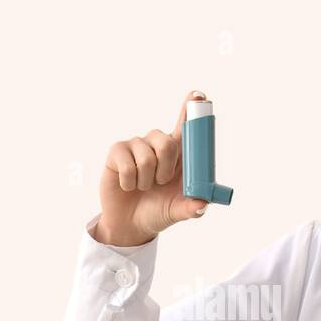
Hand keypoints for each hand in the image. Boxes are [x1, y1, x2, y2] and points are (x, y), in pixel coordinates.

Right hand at [95, 89, 214, 246]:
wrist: (130, 224)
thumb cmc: (157, 212)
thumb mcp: (177, 212)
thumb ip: (191, 208)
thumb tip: (203, 204)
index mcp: (177, 154)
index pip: (185, 126)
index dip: (191, 109)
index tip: (199, 96)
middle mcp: (157, 144)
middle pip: (166, 141)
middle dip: (166, 167)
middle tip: (161, 182)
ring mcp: (136, 146)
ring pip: (146, 156)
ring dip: (146, 180)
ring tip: (144, 187)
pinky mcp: (117, 152)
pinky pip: (126, 163)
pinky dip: (129, 182)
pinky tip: (128, 185)